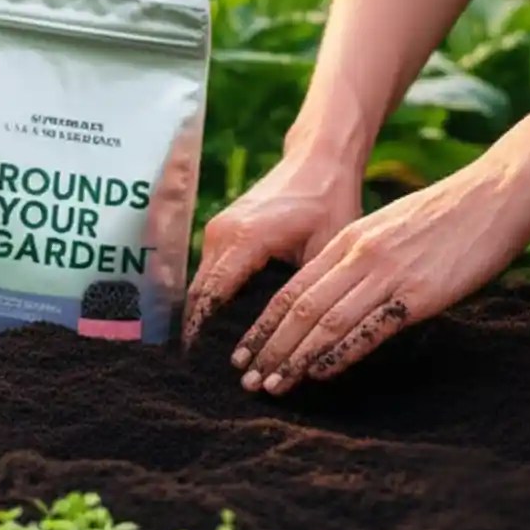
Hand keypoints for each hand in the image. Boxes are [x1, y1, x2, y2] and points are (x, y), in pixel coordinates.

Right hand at [182, 154, 361, 348]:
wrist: (318, 158)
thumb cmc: (330, 200)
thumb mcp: (326, 249)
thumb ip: (306, 291)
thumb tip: (301, 338)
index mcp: (245, 239)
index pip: (213, 296)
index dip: (205, 333)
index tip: (203, 366)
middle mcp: (222, 233)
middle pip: (199, 293)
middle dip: (199, 331)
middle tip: (204, 370)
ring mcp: (218, 228)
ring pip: (201, 283)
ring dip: (203, 315)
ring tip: (209, 353)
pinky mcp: (222, 228)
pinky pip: (209, 269)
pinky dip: (211, 297)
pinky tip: (219, 322)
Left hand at [232, 152, 529, 395]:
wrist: (490, 195)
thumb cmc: (439, 216)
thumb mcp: (383, 229)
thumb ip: (354, 259)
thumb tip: (330, 294)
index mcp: (345, 242)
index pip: (290, 290)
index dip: (263, 326)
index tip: (242, 353)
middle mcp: (357, 258)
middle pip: (299, 310)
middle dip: (269, 348)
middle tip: (247, 381)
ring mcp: (386, 275)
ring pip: (326, 322)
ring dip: (295, 358)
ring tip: (273, 385)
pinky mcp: (418, 294)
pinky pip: (370, 329)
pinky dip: (340, 354)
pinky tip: (319, 373)